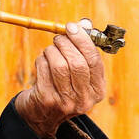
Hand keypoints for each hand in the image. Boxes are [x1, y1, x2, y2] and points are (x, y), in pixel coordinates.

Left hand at [15, 19, 106, 138]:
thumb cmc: (62, 86)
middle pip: (77, 63)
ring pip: (59, 65)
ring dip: (52, 51)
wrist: (41, 115)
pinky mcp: (46, 100)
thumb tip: (84, 23)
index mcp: (97, 91)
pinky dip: (41, 60)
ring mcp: (65, 102)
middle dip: (65, 44)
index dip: (83, 40)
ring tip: (50, 50)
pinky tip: (42, 61)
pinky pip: (44, 70)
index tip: (72, 27)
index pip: (94, 61)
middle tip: (58, 38)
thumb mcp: (77, 72)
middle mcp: (84, 99)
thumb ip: (83, 48)